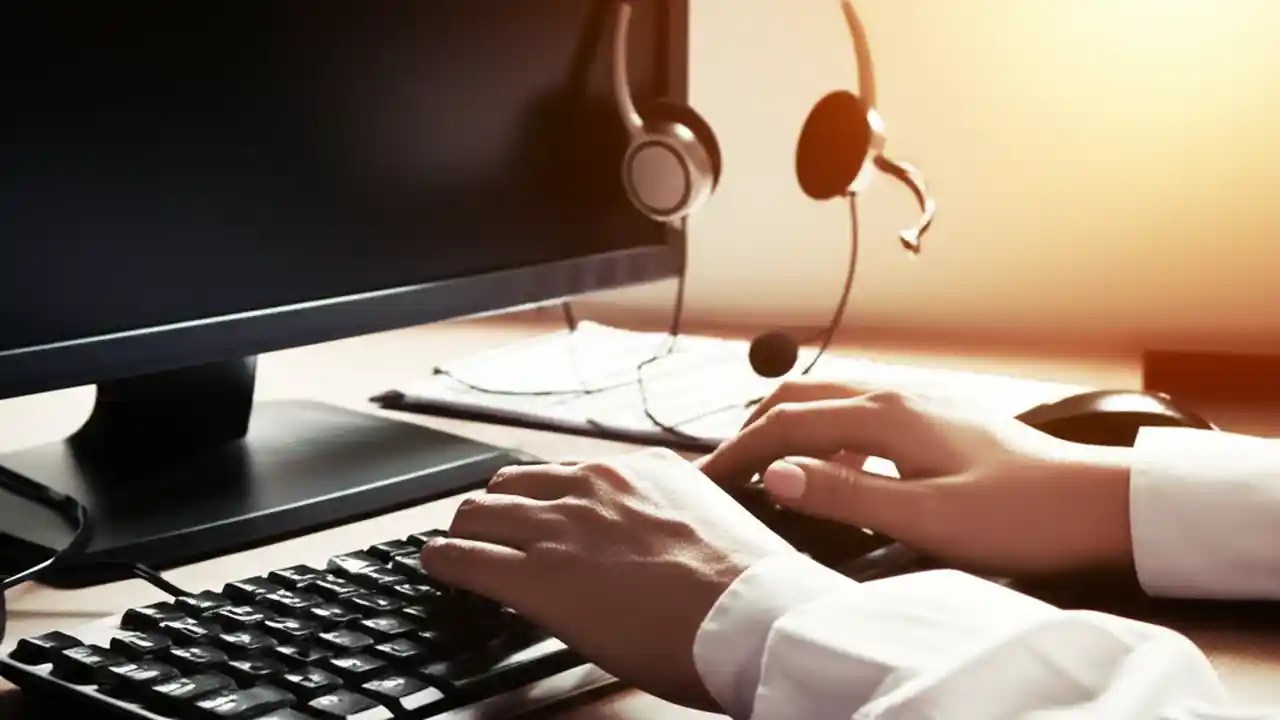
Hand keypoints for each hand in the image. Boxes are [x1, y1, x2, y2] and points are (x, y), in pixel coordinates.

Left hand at [418, 448, 793, 709]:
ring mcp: (561, 528)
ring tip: (458, 544)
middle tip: (490, 529)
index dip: (543, 496)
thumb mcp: (713, 524)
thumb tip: (670, 532)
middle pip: (514, 483)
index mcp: (641, 470)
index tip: (538, 510)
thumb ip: (677, 516)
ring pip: (480, 513)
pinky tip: (437, 564)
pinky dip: (444, 559)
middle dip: (497, 507)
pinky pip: (466, 557)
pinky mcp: (537, 577)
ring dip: (467, 530)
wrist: (751, 615)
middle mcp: (594, 486)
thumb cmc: (749, 584)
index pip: (569, 472)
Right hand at [698, 381, 1136, 576]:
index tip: (703, 481)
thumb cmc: (1022, 513)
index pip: (784, 425)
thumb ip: (845, 494)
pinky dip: (822, 436)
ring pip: (825, 404)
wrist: (1096, 503)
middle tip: (721, 473)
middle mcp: (895, 397)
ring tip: (761, 469)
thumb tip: (775, 475)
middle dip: (750, 432)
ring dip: (784, 430)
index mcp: (885, 416)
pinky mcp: (933, 420)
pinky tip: (832, 469)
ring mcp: (916, 404)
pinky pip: (855, 416)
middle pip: (797, 400)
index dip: (736, 453)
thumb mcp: (926, 516)